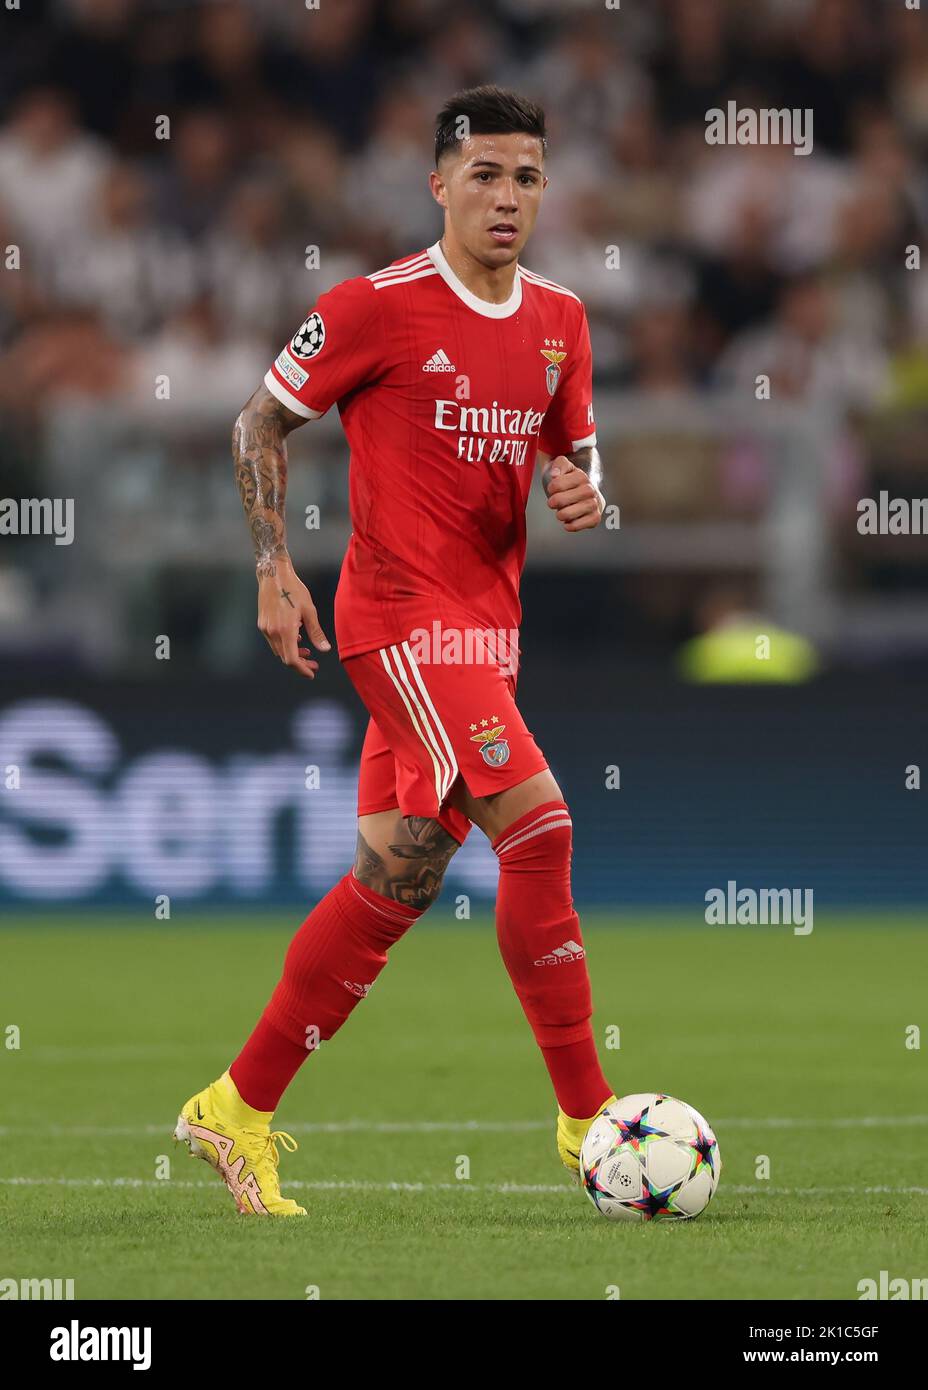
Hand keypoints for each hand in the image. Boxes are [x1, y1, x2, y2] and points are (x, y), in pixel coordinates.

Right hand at [256, 557, 330, 677]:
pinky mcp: (262, 623)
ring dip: (292, 653)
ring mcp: (265, 628)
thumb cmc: (294, 589)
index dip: (302, 669)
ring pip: (278, 650)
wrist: (273, 574)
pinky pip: (273, 641)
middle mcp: (272, 632)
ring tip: (306, 649)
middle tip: (314, 663)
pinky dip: (285, 644)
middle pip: (285, 657)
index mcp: (285, 630)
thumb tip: (325, 649)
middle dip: (300, 662)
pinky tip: (295, 637)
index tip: (311, 673)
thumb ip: (316, 632)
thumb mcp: (309, 610)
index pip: (291, 659)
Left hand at [544, 456, 604, 531]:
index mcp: (581, 476)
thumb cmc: (571, 481)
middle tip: (553, 503)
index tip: (553, 489)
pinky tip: (568, 522)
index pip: (556, 485)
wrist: (585, 493)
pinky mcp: (595, 518)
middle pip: (560, 500)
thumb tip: (555, 474)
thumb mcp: (565, 466)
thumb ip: (559, 464)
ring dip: (560, 514)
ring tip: (561, 512)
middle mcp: (590, 490)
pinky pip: (578, 525)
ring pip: (568, 513)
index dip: (551, 488)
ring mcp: (594, 504)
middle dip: (553, 502)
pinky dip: (570, 525)